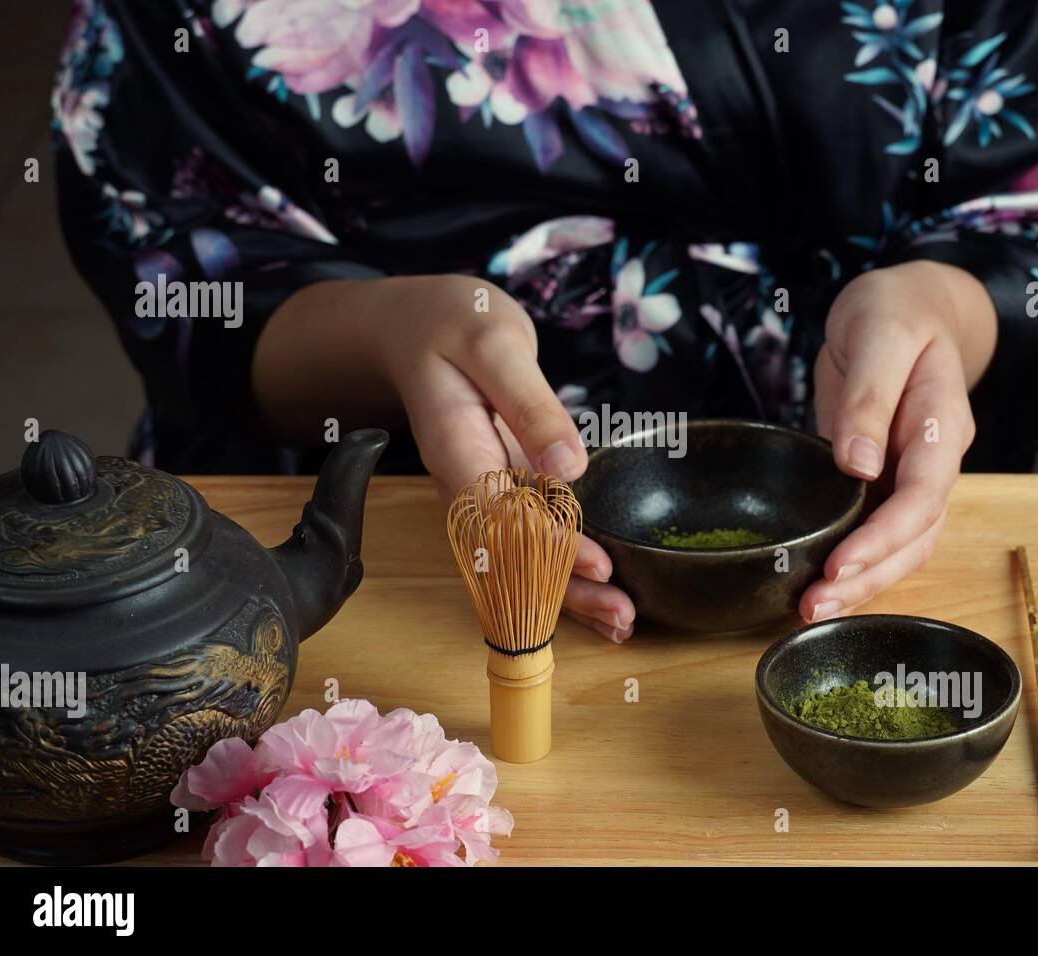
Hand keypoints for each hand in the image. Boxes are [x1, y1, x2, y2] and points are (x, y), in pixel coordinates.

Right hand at [253, 274, 635, 641]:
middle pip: (512, 552)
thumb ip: (531, 405)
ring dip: (568, 591)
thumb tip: (570, 465)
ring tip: (621, 622)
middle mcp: (467, 481)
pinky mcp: (501, 486)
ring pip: (522, 554)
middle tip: (622, 617)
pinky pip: (530, 534)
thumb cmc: (453, 324)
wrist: (415, 326)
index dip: (550, 548)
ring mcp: (483, 489)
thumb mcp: (495, 345)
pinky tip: (601, 588)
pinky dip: (564, 564)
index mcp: (458, 449)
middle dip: (566, 590)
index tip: (600, 567)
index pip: (504, 516)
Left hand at [801, 260, 996, 621]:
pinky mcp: (884, 481)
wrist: (906, 307)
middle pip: (915, 537)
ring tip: (812, 610)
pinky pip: (876, 531)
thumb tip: (858, 465)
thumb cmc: (896, 310)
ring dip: (862, 582)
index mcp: (941, 424)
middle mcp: (934, 460)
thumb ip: (870, 396)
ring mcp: (910, 475)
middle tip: (815, 607)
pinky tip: (820, 583)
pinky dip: (853, 562)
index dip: (884, 537)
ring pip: (901, 546)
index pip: (923, 495)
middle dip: (868, 577)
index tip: (840, 564)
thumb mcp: (879, 334)